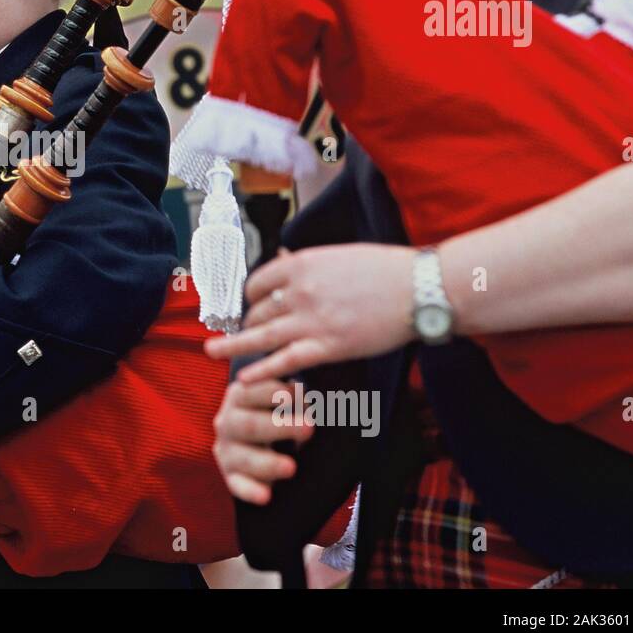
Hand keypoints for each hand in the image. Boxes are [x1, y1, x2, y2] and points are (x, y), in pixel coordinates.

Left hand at [206, 245, 416, 384]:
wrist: (420, 289)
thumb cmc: (386, 269)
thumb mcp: (338, 255)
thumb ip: (308, 264)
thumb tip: (284, 260)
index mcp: (301, 264)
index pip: (258, 281)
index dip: (250, 295)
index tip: (250, 303)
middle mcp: (299, 290)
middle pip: (259, 309)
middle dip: (248, 321)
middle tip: (243, 331)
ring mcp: (311, 320)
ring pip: (261, 335)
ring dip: (234, 344)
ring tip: (212, 350)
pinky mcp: (328, 347)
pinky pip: (285, 361)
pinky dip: (261, 370)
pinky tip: (244, 377)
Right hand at [212, 376, 312, 504]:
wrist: (261, 441)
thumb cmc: (279, 413)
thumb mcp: (283, 401)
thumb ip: (294, 398)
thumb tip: (312, 397)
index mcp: (238, 396)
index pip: (250, 392)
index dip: (273, 392)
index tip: (298, 393)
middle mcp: (227, 422)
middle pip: (249, 425)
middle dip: (280, 427)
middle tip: (309, 428)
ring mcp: (226, 451)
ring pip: (244, 458)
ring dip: (268, 463)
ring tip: (291, 468)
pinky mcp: (230, 476)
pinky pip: (237, 485)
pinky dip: (251, 491)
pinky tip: (266, 496)